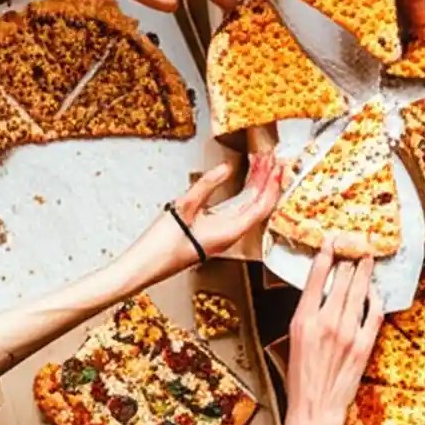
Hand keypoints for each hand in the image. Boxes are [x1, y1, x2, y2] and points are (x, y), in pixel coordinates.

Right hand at [121, 153, 282, 281]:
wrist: (145, 266)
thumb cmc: (162, 244)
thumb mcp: (184, 207)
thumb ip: (206, 185)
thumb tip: (226, 168)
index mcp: (230, 231)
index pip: (261, 205)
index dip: (272, 185)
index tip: (279, 166)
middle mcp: (231, 235)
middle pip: (258, 206)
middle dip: (267, 181)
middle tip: (272, 158)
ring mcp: (224, 235)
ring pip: (249, 208)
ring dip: (256, 186)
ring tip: (261, 165)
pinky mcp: (215, 233)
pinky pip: (239, 211)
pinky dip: (245, 194)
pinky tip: (245, 184)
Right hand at [286, 240, 382, 424]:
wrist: (315, 407)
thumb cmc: (300, 377)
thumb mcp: (293, 339)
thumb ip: (306, 314)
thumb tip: (319, 291)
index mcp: (303, 320)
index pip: (316, 277)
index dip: (326, 255)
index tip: (331, 242)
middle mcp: (326, 321)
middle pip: (342, 278)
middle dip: (349, 258)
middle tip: (355, 244)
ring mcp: (348, 332)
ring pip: (359, 290)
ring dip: (364, 270)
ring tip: (367, 257)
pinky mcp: (364, 344)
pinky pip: (373, 312)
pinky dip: (374, 297)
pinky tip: (373, 290)